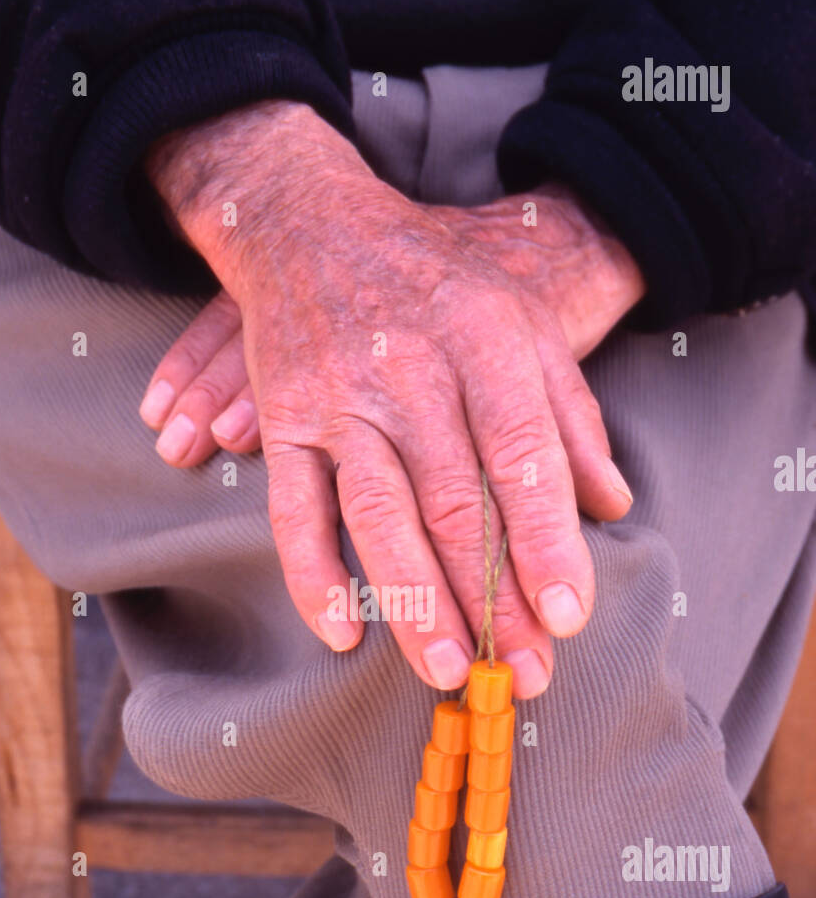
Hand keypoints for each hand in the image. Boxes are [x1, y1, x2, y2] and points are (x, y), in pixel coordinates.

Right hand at [143, 102, 636, 697]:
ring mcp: (340, 400)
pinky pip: (293, 511)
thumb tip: (613, 505)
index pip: (523, 455)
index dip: (547, 540)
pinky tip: (341, 634)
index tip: (567, 615)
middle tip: (523, 672)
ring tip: (448, 672)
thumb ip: (570, 415)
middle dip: (493, 599)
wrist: (311, 225)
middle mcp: (412, 373)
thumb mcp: (522, 324)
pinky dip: (313, 576)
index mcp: (484, 342)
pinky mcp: (285, 422)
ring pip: (378, 515)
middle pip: (457, 504)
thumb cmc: (435, 286)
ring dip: (414, 601)